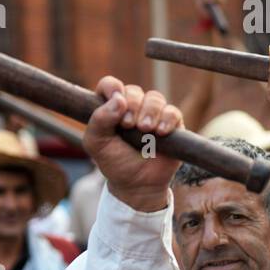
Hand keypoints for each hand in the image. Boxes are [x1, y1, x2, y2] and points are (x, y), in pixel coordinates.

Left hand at [83, 76, 181, 212]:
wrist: (137, 184)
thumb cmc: (114, 162)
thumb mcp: (96, 144)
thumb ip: (99, 121)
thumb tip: (117, 100)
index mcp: (111, 108)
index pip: (110, 85)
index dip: (112, 87)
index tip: (115, 96)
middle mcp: (132, 107)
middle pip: (134, 91)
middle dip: (132, 105)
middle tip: (129, 125)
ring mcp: (153, 114)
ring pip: (155, 98)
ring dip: (150, 111)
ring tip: (146, 129)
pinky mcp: (172, 124)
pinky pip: (173, 112)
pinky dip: (167, 119)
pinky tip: (160, 132)